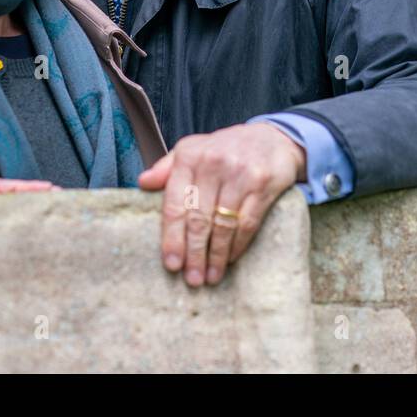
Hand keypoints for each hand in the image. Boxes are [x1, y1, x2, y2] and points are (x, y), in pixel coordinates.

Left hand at [0, 161, 60, 199]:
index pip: (2, 188)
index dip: (22, 189)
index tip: (44, 188)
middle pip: (15, 188)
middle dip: (36, 190)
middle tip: (59, 191)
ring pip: (15, 192)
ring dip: (34, 194)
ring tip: (57, 195)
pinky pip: (8, 199)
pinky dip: (25, 200)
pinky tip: (40, 204)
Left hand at [137, 123, 304, 286]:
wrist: (273, 137)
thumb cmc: (226, 149)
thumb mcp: (194, 150)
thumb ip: (168, 167)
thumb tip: (142, 183)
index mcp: (189, 157)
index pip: (176, 204)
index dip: (172, 237)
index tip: (171, 264)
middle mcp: (213, 163)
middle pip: (199, 219)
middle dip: (194, 253)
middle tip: (192, 279)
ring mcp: (240, 174)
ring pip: (223, 225)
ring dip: (216, 256)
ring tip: (210, 276)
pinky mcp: (263, 184)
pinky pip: (247, 223)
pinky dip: (237, 246)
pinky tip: (230, 259)